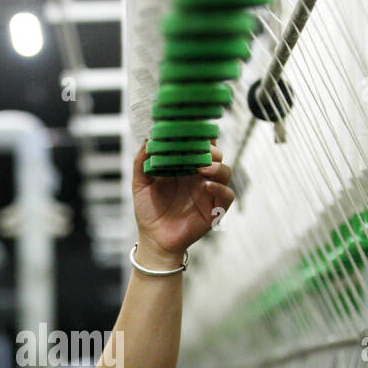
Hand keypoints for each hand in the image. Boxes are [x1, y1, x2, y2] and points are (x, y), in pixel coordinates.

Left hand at [131, 139, 234, 261]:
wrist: (154, 240)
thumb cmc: (149, 212)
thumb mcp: (141, 185)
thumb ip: (141, 163)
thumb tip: (146, 140)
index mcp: (184, 167)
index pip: (198, 146)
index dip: (200, 136)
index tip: (195, 127)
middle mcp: (199, 177)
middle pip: (216, 155)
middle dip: (212, 149)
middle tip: (201, 149)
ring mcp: (209, 192)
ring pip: (225, 171)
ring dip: (217, 167)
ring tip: (203, 168)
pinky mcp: (215, 209)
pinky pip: (227, 195)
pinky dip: (220, 188)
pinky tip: (207, 186)